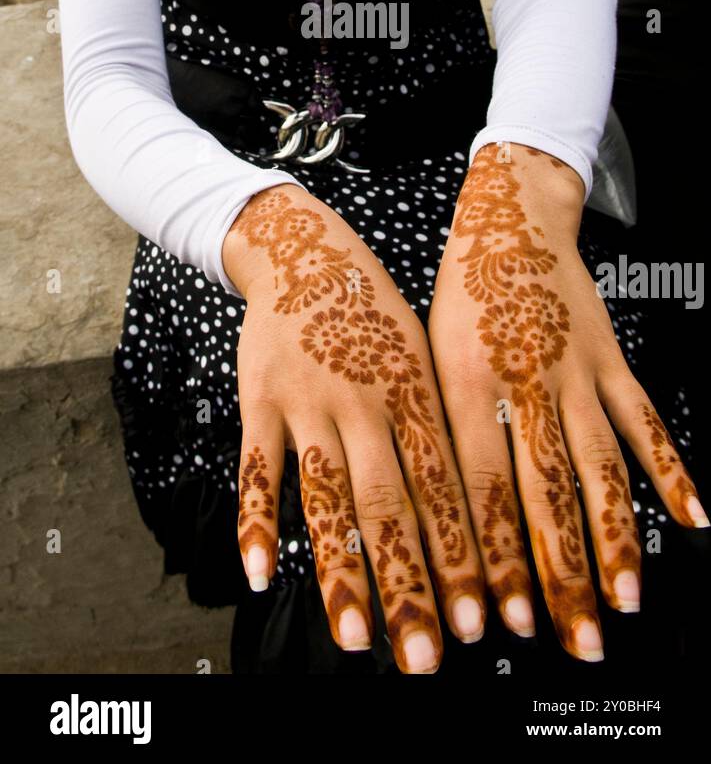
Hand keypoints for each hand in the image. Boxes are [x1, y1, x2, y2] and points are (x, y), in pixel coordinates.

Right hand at [222, 183, 486, 673]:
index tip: (481, 623)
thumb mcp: (423, 358)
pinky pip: (256, 468)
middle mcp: (368, 401)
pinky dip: (255, 522)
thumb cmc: (377, 315)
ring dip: (341, 573)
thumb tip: (470, 522)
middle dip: (411, 589)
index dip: (464, 560)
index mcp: (417, 393)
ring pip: (326, 499)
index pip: (447, 490)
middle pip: (391, 508)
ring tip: (353, 638)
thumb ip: (437, 433)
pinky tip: (261, 574)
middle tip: (426, 658)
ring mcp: (309, 401)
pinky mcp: (259, 398)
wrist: (307, 250)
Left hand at [428, 143, 707, 662]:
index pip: (480, 489)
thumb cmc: (457, 295)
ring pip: (599, 467)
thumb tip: (432, 524)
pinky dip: (673, 471)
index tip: (496, 621)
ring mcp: (574, 369)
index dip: (490, 560)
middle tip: (566, 638)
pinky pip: (647, 420)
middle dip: (555, 575)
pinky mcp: (612, 357)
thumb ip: (436, 435)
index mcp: (463, 383)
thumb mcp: (425, 359)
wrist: (508, 218)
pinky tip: (694, 519)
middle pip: (543, 493)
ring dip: (614, 541)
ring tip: (623, 601)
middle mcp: (522, 379)